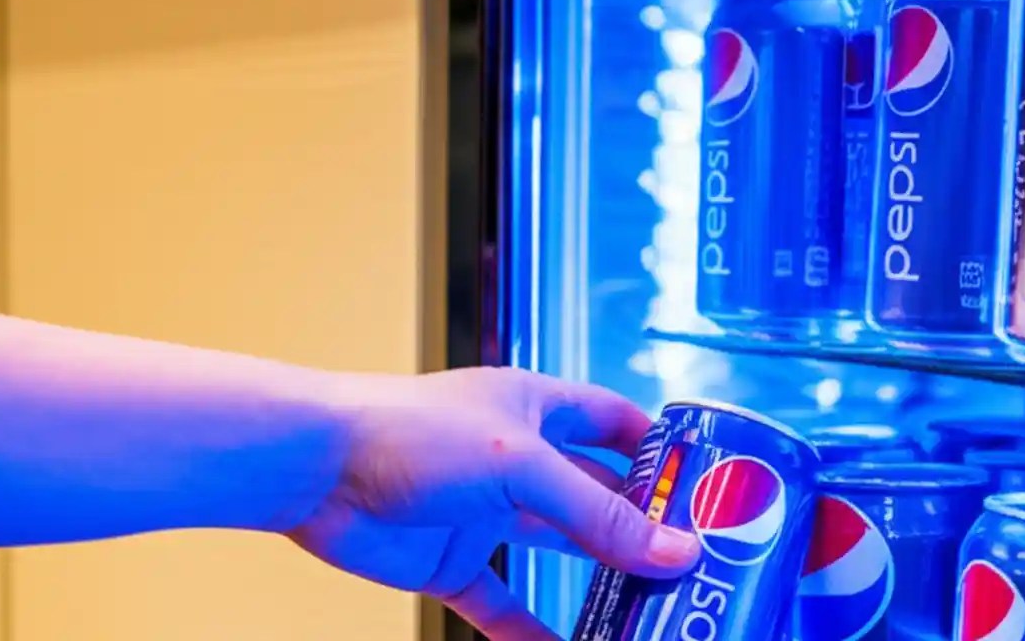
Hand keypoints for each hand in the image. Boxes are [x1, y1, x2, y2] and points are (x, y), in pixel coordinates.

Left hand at [287, 367, 699, 639]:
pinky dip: (531, 634)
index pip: (616, 422)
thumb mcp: (518, 464)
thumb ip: (594, 512)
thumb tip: (675, 552)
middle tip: (694, 570)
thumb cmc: (407, 431)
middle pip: (596, 495)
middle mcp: (515, 457)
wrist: (313, 468)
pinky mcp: (450, 559)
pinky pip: (503, 604)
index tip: (711, 490)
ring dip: (599, 583)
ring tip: (651, 616)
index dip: (661, 452)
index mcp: (535, 407)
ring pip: (557, 552)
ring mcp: (484, 511)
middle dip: (641, 530)